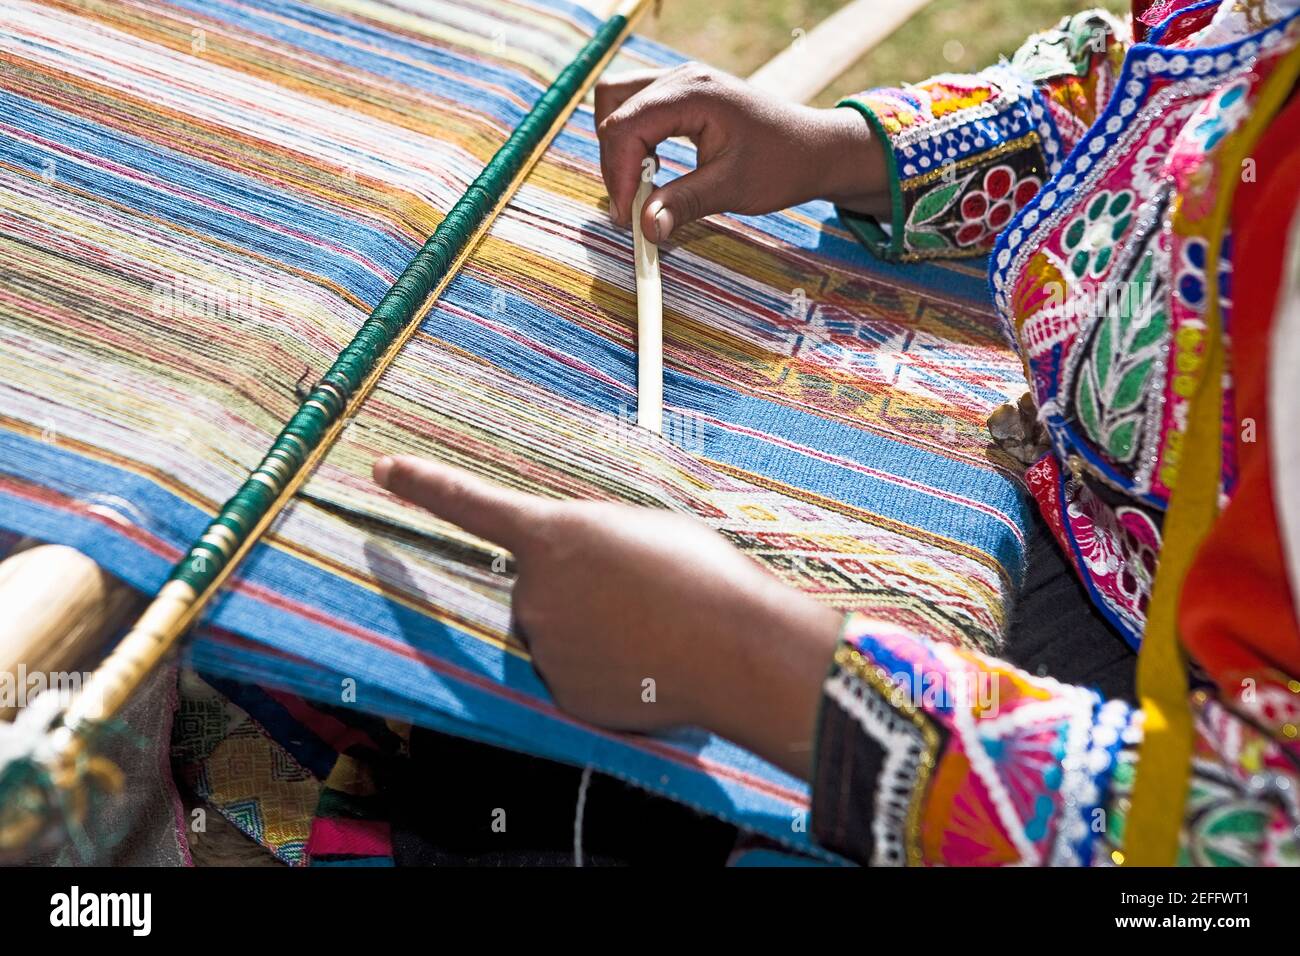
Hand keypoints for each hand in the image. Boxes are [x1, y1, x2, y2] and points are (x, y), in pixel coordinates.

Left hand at [374, 455, 842, 778]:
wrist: (734, 646)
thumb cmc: (700, 574)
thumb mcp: (642, 530)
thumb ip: (594, 545)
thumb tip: (585, 579)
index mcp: (552, 534)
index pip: (471, 504)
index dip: (425, 486)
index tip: (383, 469)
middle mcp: (533, 591)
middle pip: (539, 590)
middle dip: (579, 592)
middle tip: (642, 593)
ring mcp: (545, 648)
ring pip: (560, 636)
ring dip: (598, 632)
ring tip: (656, 627)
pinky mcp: (565, 695)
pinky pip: (577, 677)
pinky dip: (608, 673)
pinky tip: (649, 664)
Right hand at [595, 62, 888, 241]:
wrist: (816, 149)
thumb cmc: (783, 163)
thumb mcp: (732, 189)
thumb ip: (683, 204)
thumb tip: (645, 228)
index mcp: (694, 94)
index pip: (627, 125)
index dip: (619, 173)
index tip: (627, 215)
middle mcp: (683, 78)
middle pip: (613, 105)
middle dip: (614, 159)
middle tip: (630, 204)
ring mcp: (682, 82)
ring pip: (619, 102)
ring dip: (620, 146)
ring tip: (642, 188)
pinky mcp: (683, 95)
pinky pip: (638, 108)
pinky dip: (634, 140)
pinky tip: (655, 171)